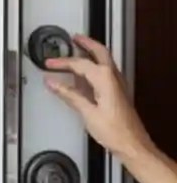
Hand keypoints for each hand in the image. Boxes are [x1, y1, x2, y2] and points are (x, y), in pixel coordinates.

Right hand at [44, 34, 154, 160]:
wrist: (133, 144)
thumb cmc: (116, 131)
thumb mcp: (87, 112)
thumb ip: (69, 95)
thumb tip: (54, 83)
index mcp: (105, 79)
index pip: (80, 64)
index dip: (62, 62)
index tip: (49, 63)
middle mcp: (114, 78)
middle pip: (100, 52)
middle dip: (86, 43)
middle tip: (74, 38)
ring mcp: (118, 85)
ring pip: (104, 61)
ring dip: (91, 53)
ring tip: (78, 49)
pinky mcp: (117, 93)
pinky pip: (105, 72)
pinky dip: (94, 67)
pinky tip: (85, 74)